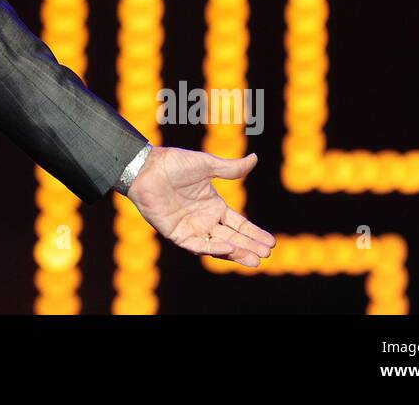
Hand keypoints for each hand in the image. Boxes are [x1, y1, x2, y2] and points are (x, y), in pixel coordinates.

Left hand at [126, 147, 275, 267]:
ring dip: (235, 252)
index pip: (239, 224)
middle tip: (266, 254)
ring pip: (217, 245)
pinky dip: (212, 248)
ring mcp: (191, 228)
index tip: (271, 242)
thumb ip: (230, 168)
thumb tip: (255, 158)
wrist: (147, 167)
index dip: (254, 233)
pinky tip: (228, 247)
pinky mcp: (176, 233)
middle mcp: (204, 220)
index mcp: (213, 205)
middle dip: (249, 246)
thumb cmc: (174, 163)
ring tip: (254, 259)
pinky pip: (197, 245)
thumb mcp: (206, 165)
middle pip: (232, 238)